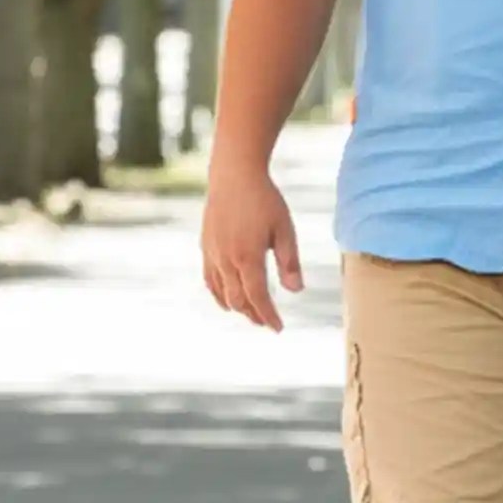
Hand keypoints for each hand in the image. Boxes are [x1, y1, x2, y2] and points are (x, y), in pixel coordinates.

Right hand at [201, 166, 303, 331]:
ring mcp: (212, 253)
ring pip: (222, 292)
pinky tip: (227, 299)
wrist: (234, 174)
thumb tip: (296, 291)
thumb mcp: (285, 229)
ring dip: (237, 306)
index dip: (268, 315)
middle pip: (238, 299)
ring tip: (252, 314)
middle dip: (253, 315)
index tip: (278, 328)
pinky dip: (218, 294)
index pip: (258, 297)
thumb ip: (289, 262)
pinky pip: (210, 279)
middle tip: (267, 323)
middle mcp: (226, 259)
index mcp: (247, 257)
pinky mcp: (206, 246)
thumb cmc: (264, 200)